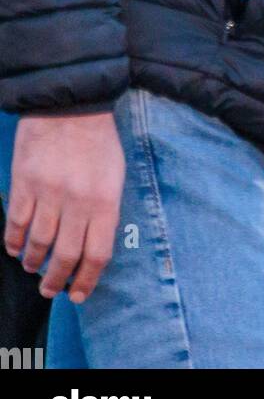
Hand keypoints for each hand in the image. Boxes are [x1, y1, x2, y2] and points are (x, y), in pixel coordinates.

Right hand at [3, 112, 124, 303]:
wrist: (70, 104)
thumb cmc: (98, 140)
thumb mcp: (115, 175)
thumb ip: (106, 210)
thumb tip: (93, 245)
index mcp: (105, 201)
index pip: (97, 254)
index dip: (87, 280)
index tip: (78, 294)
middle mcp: (77, 203)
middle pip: (65, 256)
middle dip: (56, 280)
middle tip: (50, 289)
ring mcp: (48, 194)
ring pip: (37, 244)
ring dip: (34, 262)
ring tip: (33, 267)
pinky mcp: (24, 185)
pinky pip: (15, 224)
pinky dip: (13, 242)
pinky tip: (15, 248)